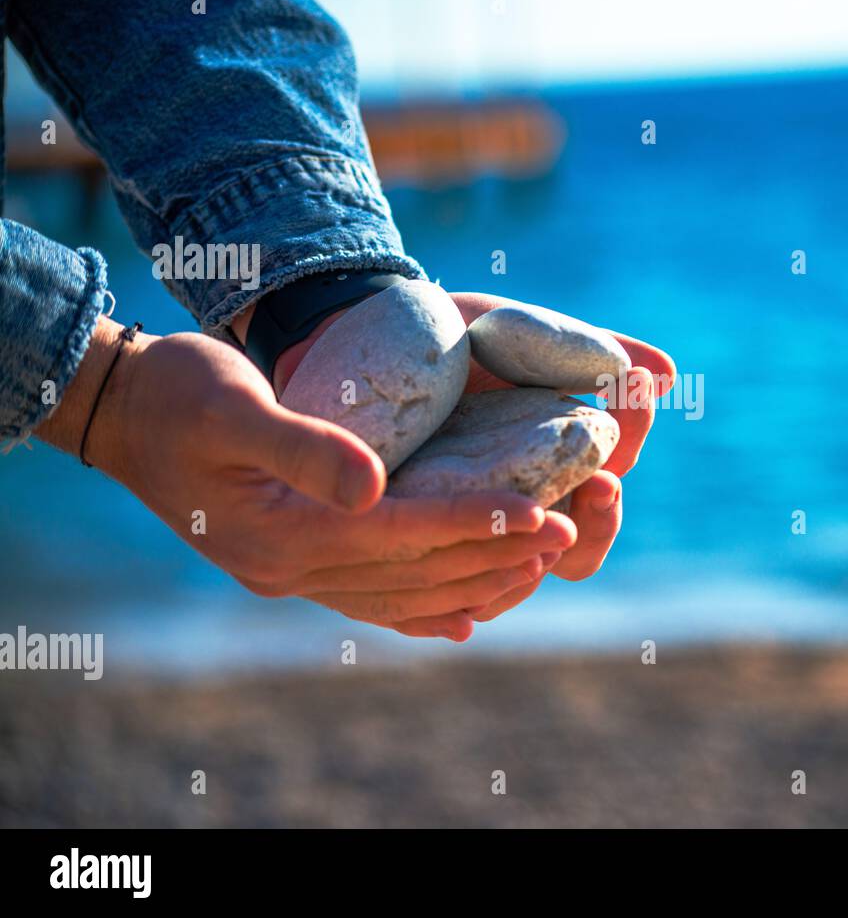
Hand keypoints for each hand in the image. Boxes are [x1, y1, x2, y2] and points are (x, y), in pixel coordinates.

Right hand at [37, 317, 575, 639]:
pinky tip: (463, 616)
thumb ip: (305, 445)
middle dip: (493, 556)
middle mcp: (289, 568)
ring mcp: (288, 577)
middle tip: (565, 535)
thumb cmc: (179, 391)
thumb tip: (376, 488)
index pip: (402, 534)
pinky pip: (370, 602)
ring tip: (535, 565)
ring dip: (471, 584)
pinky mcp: (290, 567)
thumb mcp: (233, 401)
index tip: (542, 512)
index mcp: (282, 531)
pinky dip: (423, 610)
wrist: (121, 414)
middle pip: (413, 574)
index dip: (476, 524)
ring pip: (401, 596)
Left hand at [448, 292, 676, 620]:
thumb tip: (668, 377)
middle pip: (579, 548)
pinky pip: (448, 596)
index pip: (609, 481)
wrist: (358, 333)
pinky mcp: (418, 547)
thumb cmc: (456, 335)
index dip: (625, 451)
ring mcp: (471, 531)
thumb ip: (595, 351)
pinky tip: (467, 590)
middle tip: (600, 485)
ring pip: (519, 580)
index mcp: (558, 460)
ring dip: (534, 562)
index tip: (625, 422)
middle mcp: (523, 506)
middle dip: (598, 523)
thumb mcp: (527, 332)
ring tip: (533, 535)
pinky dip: (465, 596)